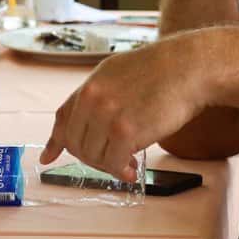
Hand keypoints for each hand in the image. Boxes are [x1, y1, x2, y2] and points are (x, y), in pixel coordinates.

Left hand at [43, 40, 204, 178]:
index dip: (55, 142)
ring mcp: (107, 115)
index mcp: (90, 86)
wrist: (189, 67)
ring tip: (127, 163)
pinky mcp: (125, 131)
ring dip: (108, 165)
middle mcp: (92, 99)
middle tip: (111, 161)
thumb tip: (86, 112)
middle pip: (75, 143)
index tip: (49, 158)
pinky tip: (132, 170)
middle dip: (91, 158)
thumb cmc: (162, 72)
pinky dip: (120, 171)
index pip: (63, 119)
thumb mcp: (119, 74)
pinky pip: (112, 162)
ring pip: (92, 156)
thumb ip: (99, 96)